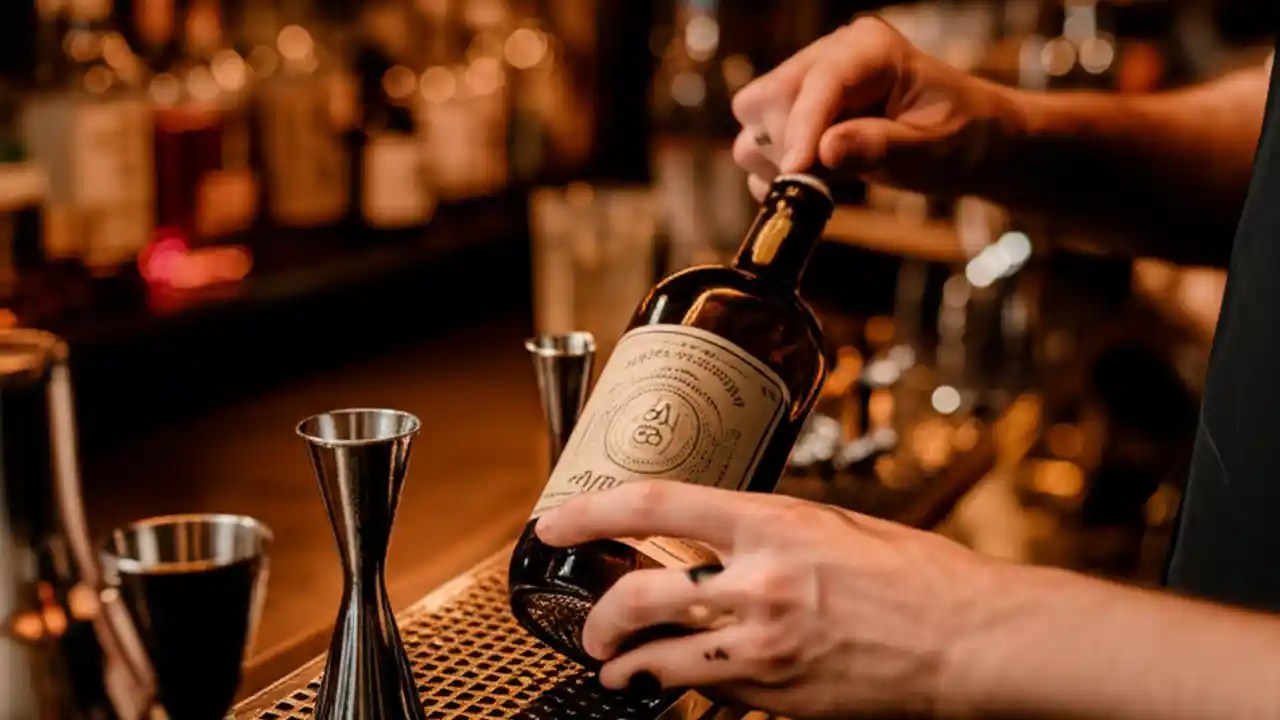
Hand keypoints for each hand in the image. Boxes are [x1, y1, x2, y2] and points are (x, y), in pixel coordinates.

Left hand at [535, 480, 1001, 717]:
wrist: (969, 640)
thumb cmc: (917, 576)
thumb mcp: (835, 525)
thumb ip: (768, 531)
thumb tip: (717, 538)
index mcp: (773, 524)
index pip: (654, 507)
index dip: (590, 513)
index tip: (554, 522)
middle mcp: (760, 583)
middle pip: (638, 596)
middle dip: (598, 615)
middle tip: (589, 624)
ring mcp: (766, 646)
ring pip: (660, 659)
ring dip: (625, 665)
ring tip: (614, 667)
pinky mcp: (778, 696)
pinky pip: (711, 691)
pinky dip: (688, 684)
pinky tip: (686, 680)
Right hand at [731, 14, 1024, 200]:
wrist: (974, 146)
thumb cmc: (963, 139)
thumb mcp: (934, 150)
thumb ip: (882, 148)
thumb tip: (825, 150)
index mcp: (869, 48)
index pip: (820, 82)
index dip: (802, 127)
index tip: (797, 171)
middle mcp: (830, 57)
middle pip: (770, 97)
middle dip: (788, 145)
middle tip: (825, 183)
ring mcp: (809, 86)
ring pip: (755, 122)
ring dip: (778, 161)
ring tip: (830, 181)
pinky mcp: (797, 117)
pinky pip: (757, 147)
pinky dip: (777, 174)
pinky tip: (819, 184)